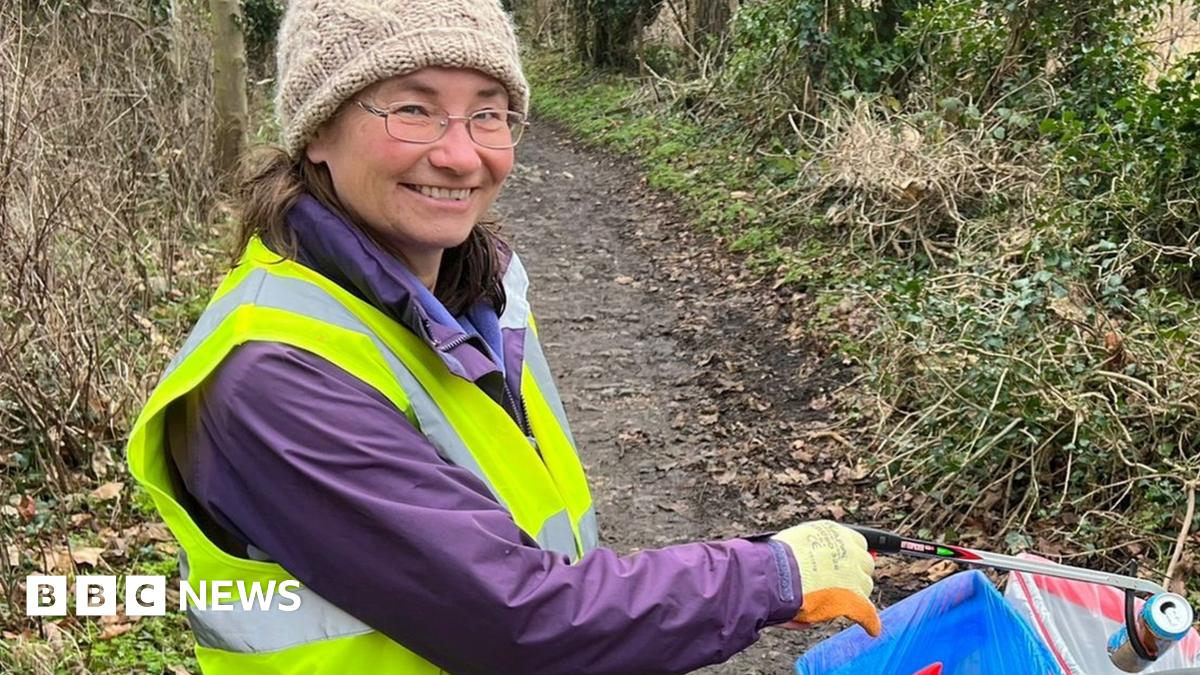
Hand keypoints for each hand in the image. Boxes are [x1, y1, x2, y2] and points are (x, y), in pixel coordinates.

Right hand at [771, 520, 880, 636]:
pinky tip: (871, 629)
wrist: (775, 575)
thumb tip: (814, 570)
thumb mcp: (793, 543)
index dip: (849, 556)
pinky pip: (868, 613)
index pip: (854, 542)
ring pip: (865, 586)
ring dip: (856, 594)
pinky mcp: (855, 599)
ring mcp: (853, 574)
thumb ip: (808, 552)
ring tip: (842, 604)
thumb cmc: (773, 560)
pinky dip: (869, 622)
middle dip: (855, 573)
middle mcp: (847, 549)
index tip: (846, 563)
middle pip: (863, 563)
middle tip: (841, 584)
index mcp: (832, 531)